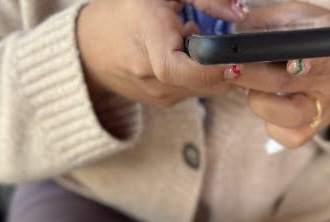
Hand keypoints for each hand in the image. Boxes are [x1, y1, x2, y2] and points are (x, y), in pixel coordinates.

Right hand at [78, 0, 247, 107]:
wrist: (90, 46)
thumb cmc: (128, 11)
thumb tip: (239, 12)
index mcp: (147, 42)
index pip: (178, 68)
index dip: (210, 69)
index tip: (236, 61)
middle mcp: (150, 76)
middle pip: (203, 84)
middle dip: (227, 69)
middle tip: (238, 50)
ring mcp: (156, 94)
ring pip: (203, 90)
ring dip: (213, 70)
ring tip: (198, 43)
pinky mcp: (162, 102)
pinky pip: (193, 91)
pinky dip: (199, 75)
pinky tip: (187, 55)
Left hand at [224, 2, 329, 147]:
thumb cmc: (322, 39)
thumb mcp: (304, 18)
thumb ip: (272, 22)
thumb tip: (235, 33)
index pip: (326, 57)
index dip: (310, 62)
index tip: (293, 63)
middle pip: (288, 84)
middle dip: (253, 76)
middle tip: (231, 69)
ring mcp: (324, 110)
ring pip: (287, 116)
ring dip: (258, 100)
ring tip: (250, 87)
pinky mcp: (314, 130)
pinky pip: (287, 136)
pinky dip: (270, 123)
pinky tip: (268, 105)